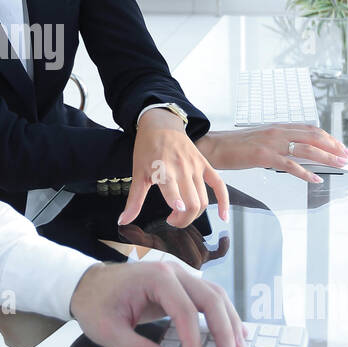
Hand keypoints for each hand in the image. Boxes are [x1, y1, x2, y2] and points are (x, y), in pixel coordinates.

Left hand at [69, 262, 246, 346]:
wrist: (86, 283)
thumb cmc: (95, 302)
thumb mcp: (108, 332)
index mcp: (156, 278)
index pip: (185, 312)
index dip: (194, 345)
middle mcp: (173, 271)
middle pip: (211, 300)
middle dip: (225, 334)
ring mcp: (179, 275)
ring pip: (216, 297)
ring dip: (230, 323)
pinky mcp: (180, 285)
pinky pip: (208, 298)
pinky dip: (223, 315)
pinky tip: (234, 332)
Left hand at [121, 108, 229, 228]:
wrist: (161, 124)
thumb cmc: (147, 148)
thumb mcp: (138, 174)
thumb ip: (134, 200)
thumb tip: (123, 221)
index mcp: (164, 170)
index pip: (175, 194)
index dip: (178, 209)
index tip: (172, 217)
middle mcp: (182, 169)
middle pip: (192, 204)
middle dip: (183, 219)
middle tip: (172, 220)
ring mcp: (196, 167)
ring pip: (204, 199)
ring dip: (194, 214)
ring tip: (181, 214)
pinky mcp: (205, 164)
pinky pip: (219, 185)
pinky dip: (224, 202)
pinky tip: (223, 217)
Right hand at [196, 125, 347, 183]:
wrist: (214, 147)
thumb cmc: (235, 147)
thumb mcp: (261, 140)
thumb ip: (278, 143)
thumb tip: (295, 153)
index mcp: (278, 127)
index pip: (310, 129)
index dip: (329, 138)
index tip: (341, 147)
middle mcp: (277, 132)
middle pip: (314, 137)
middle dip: (334, 147)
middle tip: (347, 156)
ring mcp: (271, 143)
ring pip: (306, 149)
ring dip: (327, 158)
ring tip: (340, 165)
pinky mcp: (263, 156)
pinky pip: (290, 165)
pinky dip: (305, 172)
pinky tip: (316, 178)